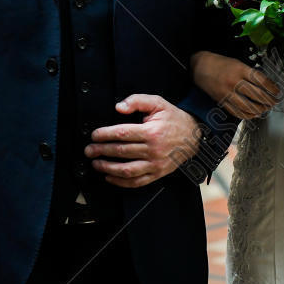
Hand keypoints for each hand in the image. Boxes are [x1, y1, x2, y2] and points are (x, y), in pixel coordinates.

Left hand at [85, 94, 200, 188]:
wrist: (194, 136)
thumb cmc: (173, 118)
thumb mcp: (158, 103)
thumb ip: (137, 101)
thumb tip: (119, 107)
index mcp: (151, 132)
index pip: (122, 134)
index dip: (105, 135)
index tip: (94, 135)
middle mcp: (153, 150)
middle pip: (121, 152)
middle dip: (101, 151)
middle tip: (89, 150)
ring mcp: (155, 164)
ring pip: (127, 170)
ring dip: (108, 168)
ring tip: (96, 164)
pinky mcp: (158, 173)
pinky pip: (137, 182)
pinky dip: (121, 182)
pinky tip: (109, 177)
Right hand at [191, 51, 280, 118]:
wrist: (199, 66)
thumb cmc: (219, 63)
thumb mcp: (237, 63)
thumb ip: (249, 73)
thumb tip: (264, 85)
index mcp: (240, 69)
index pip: (261, 80)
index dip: (272, 88)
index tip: (277, 92)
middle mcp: (234, 81)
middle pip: (256, 95)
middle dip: (268, 100)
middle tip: (274, 102)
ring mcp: (227, 92)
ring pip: (247, 106)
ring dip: (259, 109)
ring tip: (265, 109)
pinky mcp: (221, 101)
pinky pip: (236, 112)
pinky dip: (247, 115)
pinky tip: (253, 114)